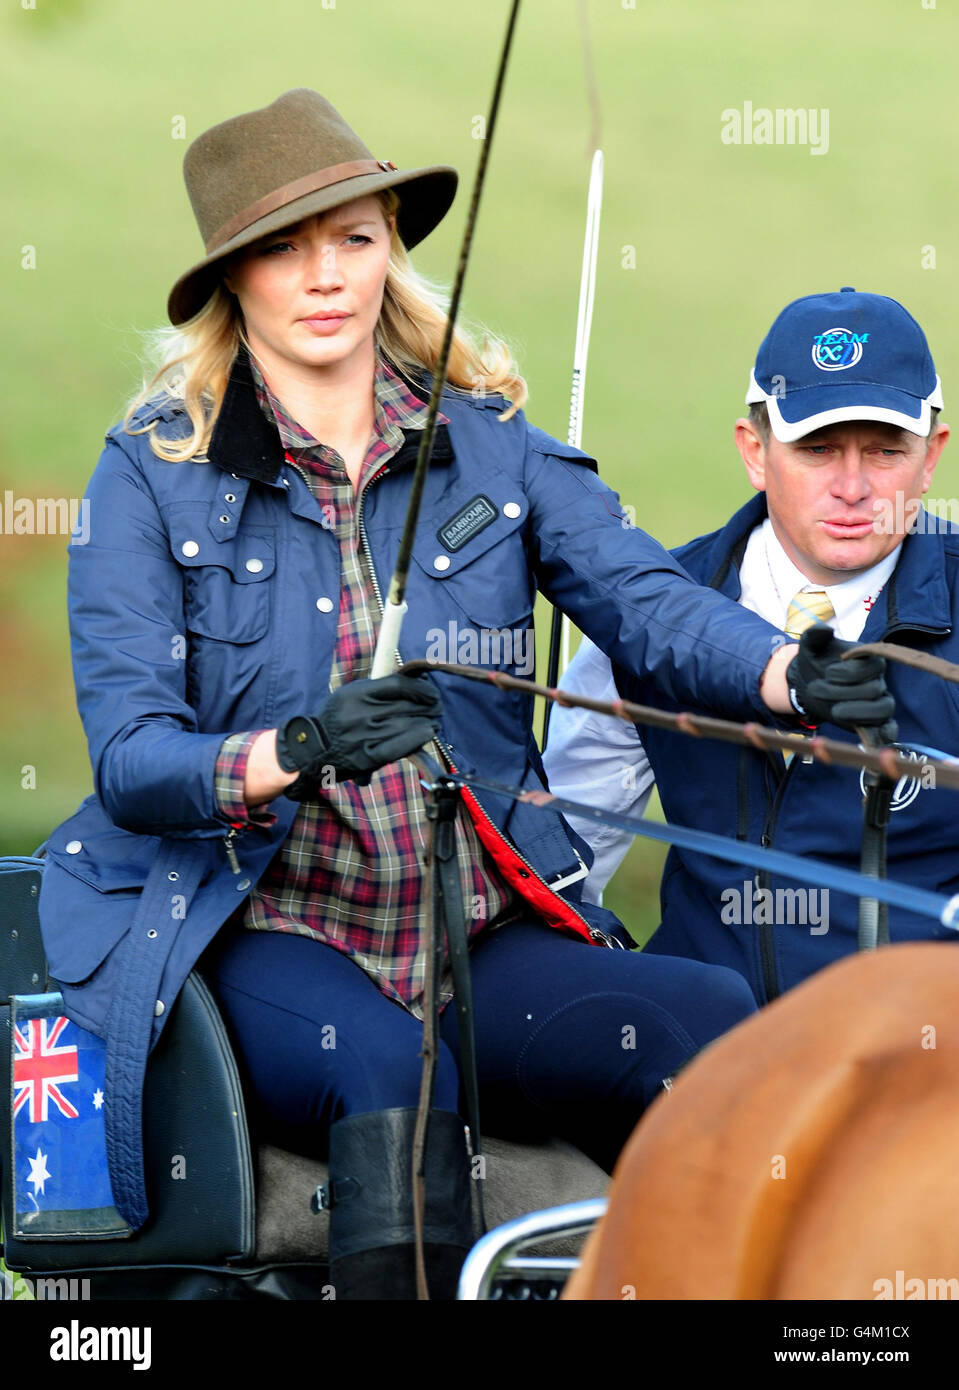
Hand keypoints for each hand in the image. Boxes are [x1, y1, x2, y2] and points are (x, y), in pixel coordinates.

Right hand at [275, 674, 442, 798]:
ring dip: (427, 723)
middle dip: (429, 707)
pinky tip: (427, 734)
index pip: (399, 686)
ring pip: (406, 725)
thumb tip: (416, 685)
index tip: (432, 693)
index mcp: (356, 693)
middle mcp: (360, 713)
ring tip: (434, 723)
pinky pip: (399, 746)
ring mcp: (363, 735)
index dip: (422, 689)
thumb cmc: (337, 720)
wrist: (311, 749)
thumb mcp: (350, 696)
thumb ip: (378, 690)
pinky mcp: (366, 757)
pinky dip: (417, 739)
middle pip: (406, 706)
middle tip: (437, 708)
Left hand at [786, 626, 896, 738]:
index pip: (872, 666)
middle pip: (873, 690)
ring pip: (884, 709)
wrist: (808, 684)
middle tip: (815, 689)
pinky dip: (881, 736)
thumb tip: (825, 629)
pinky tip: (865, 739)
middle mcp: (879, 680)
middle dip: (841, 692)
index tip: (827, 673)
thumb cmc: (814, 663)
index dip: (848, 672)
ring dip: (857, 712)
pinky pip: (888, 731)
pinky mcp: (874, 722)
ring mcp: (879, 701)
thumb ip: (814, 635)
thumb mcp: (810, 647)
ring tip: (834, 711)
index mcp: (869, 659)